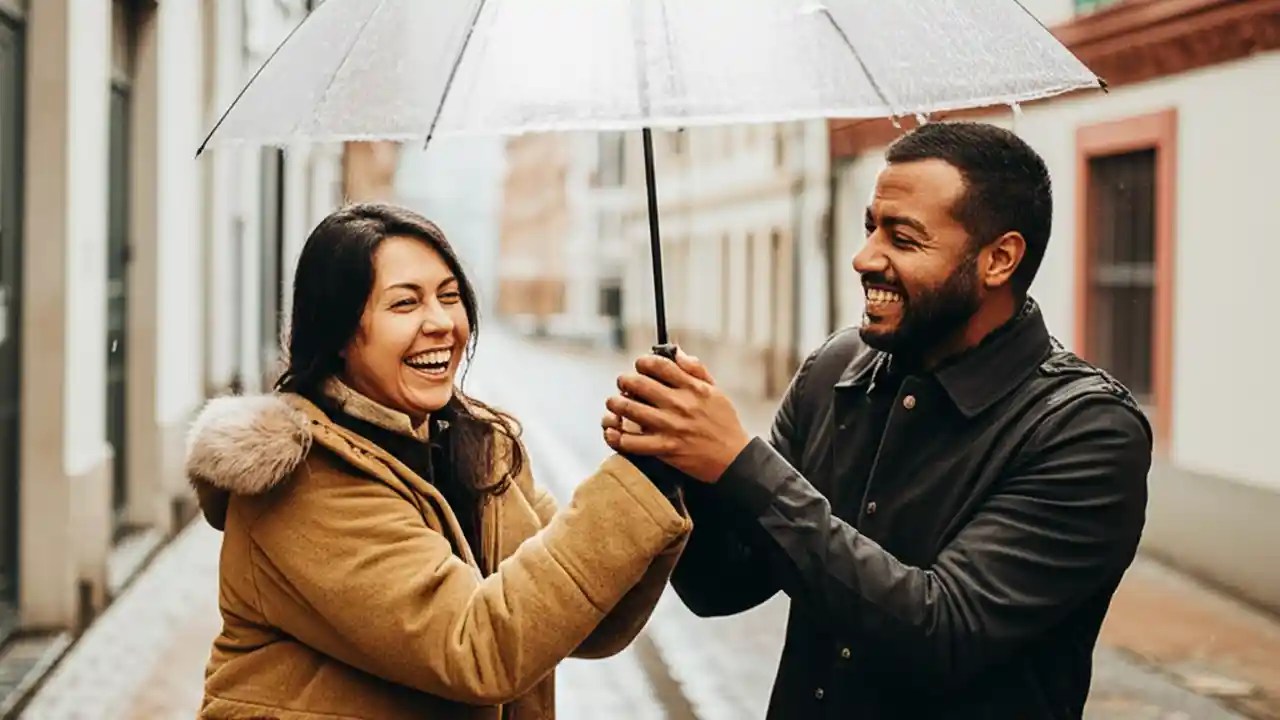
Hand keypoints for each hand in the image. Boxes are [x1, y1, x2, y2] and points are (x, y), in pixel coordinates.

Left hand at [602, 349, 750, 483]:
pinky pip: (632, 442)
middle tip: (623, 383)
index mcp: (692, 388)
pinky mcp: (664, 449)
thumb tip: (677, 353)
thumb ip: (696, 370)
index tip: (640, 365)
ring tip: (614, 403)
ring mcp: (670, 427)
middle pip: (639, 384)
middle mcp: (679, 405)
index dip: (643, 362)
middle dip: (625, 380)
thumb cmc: (724, 424)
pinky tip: (613, 431)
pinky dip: (617, 436)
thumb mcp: (716, 391)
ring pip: (630, 409)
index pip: (660, 365)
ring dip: (616, 404)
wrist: (733, 460)